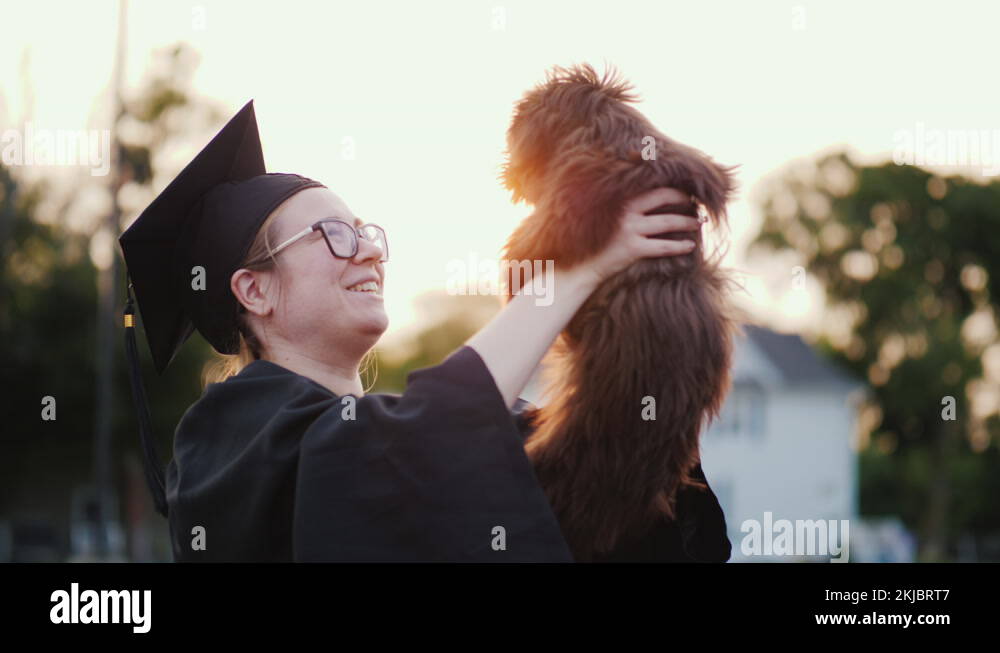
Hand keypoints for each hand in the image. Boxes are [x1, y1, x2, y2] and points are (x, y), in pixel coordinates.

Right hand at [582, 187, 700, 285]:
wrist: (583, 266)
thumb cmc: (596, 240)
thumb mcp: (606, 215)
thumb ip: (624, 205)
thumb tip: (650, 197)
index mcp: (620, 198)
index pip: (650, 185)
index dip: (671, 186)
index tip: (684, 189)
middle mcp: (626, 210)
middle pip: (663, 197)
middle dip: (683, 198)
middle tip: (696, 203)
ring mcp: (629, 229)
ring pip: (668, 222)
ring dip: (687, 222)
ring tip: (699, 223)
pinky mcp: (632, 249)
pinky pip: (663, 247)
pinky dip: (679, 246)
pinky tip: (690, 246)